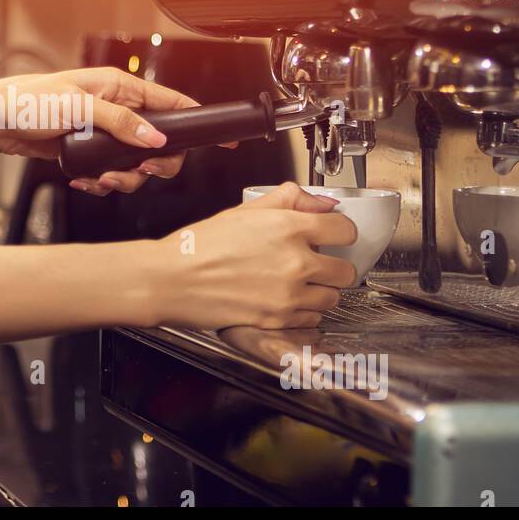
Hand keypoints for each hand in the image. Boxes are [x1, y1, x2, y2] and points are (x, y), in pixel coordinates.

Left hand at [0, 67, 214, 195]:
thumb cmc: (28, 101)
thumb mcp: (78, 106)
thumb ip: (121, 122)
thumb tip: (155, 139)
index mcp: (119, 87)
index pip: (170, 103)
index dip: (196, 119)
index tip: (221, 137)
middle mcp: (116, 109)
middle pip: (158, 143)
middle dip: (153, 164)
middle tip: (141, 172)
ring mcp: (103, 133)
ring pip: (134, 164)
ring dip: (123, 178)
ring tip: (103, 180)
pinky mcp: (88, 152)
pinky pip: (109, 173)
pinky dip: (101, 182)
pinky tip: (84, 180)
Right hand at [149, 182, 358, 330]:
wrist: (172, 280)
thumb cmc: (199, 246)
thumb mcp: (244, 209)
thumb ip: (288, 200)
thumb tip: (320, 202)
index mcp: (290, 228)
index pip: (346, 230)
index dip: (339, 232)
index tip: (332, 235)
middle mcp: (296, 262)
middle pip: (347, 270)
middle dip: (333, 266)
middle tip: (315, 263)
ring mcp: (289, 295)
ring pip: (332, 298)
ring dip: (320, 291)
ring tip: (296, 284)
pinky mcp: (279, 320)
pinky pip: (312, 319)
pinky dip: (303, 312)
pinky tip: (283, 300)